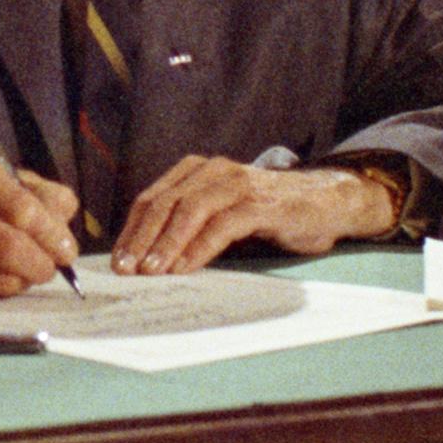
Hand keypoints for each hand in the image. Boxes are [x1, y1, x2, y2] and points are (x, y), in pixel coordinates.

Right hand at [0, 155, 79, 300]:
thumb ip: (40, 195)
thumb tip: (67, 220)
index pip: (25, 208)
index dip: (53, 235)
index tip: (66, 250)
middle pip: (12, 245)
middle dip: (42, 264)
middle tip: (51, 268)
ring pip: (1, 277)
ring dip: (24, 280)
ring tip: (25, 271)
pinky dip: (1, 289)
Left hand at [111, 157, 393, 275]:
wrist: (325, 202)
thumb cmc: (268, 212)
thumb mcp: (222, 212)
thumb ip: (190, 224)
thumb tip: (148, 259)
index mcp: (197, 170)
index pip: (152, 199)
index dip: (132, 230)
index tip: (117, 261)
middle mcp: (214, 171)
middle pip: (165, 203)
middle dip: (141, 239)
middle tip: (126, 270)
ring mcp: (238, 184)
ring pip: (190, 211)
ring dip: (167, 244)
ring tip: (151, 272)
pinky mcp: (260, 204)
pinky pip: (222, 225)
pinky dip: (200, 247)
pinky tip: (186, 268)